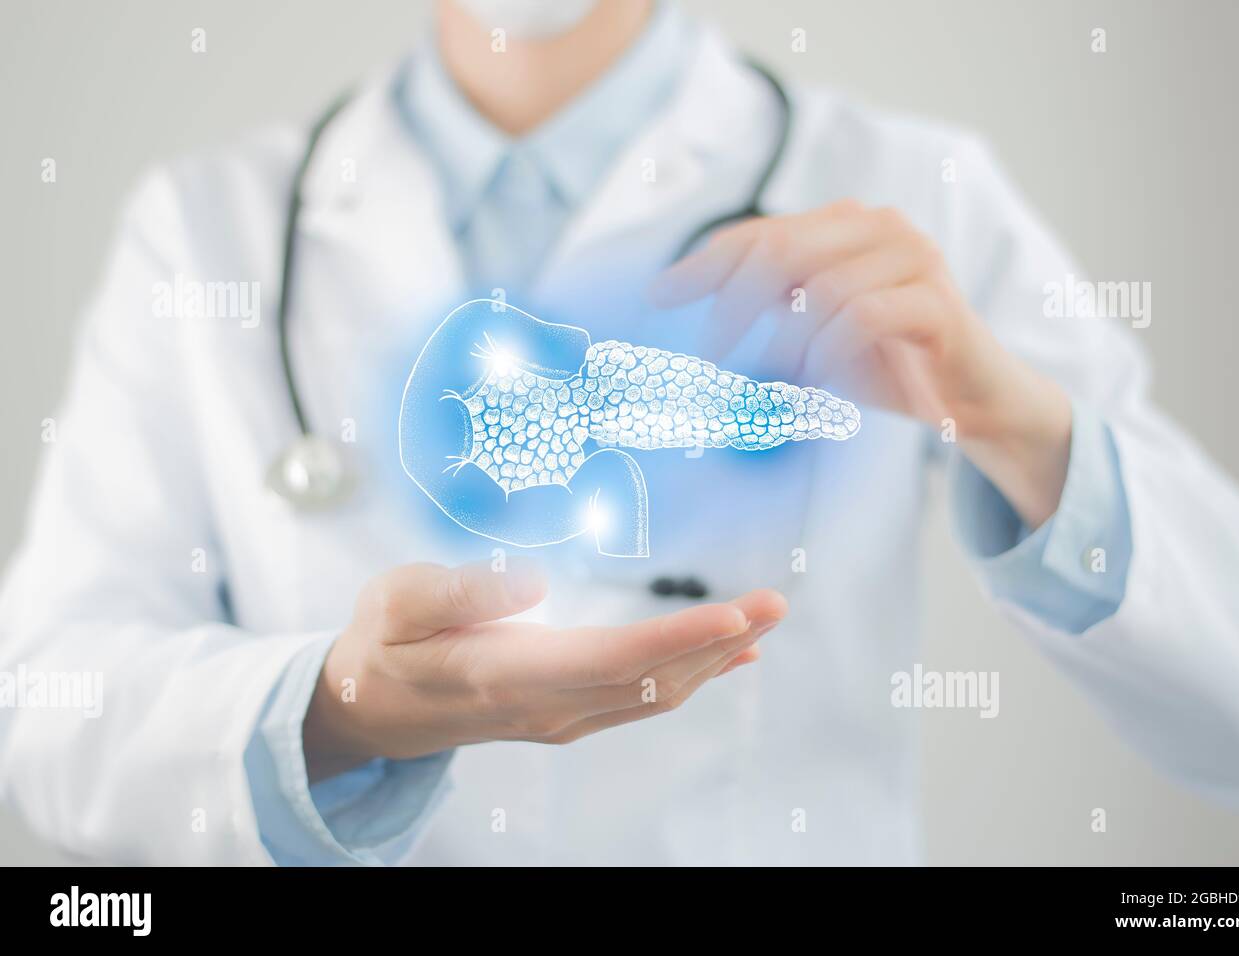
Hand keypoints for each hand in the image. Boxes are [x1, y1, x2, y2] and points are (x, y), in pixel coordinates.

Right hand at [303, 560, 785, 779]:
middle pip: (650, 680)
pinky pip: (643, 698)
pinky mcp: (567, 712)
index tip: (733, 616)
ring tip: (765, 616)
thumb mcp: (395, 601)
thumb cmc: (382, 643)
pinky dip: (693, 673)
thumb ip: (459, 592)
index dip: (677, 639)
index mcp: (504, 675)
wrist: (368, 710)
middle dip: (719, 642)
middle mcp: (545, 707)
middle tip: (775, 601)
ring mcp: (560, 717)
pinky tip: (731, 655)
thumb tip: (534, 583)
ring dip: (714, 657)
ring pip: (655, 693)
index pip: (610, 661)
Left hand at [649, 200, 1072, 526]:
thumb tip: (688, 312)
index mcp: (841, 224)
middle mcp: (877, 226)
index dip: (703, 264)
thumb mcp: (811, 333)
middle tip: (708, 359)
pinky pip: (860, 317)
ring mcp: (912, 257)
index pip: (758, 233)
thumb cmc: (884, 364)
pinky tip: (815, 382)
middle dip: (732, 307)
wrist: (970, 398)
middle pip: (779, 250)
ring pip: (819, 288)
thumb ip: (766, 310)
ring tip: (773, 386)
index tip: (658, 298)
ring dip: (784, 345)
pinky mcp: (936, 301)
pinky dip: (825, 353)